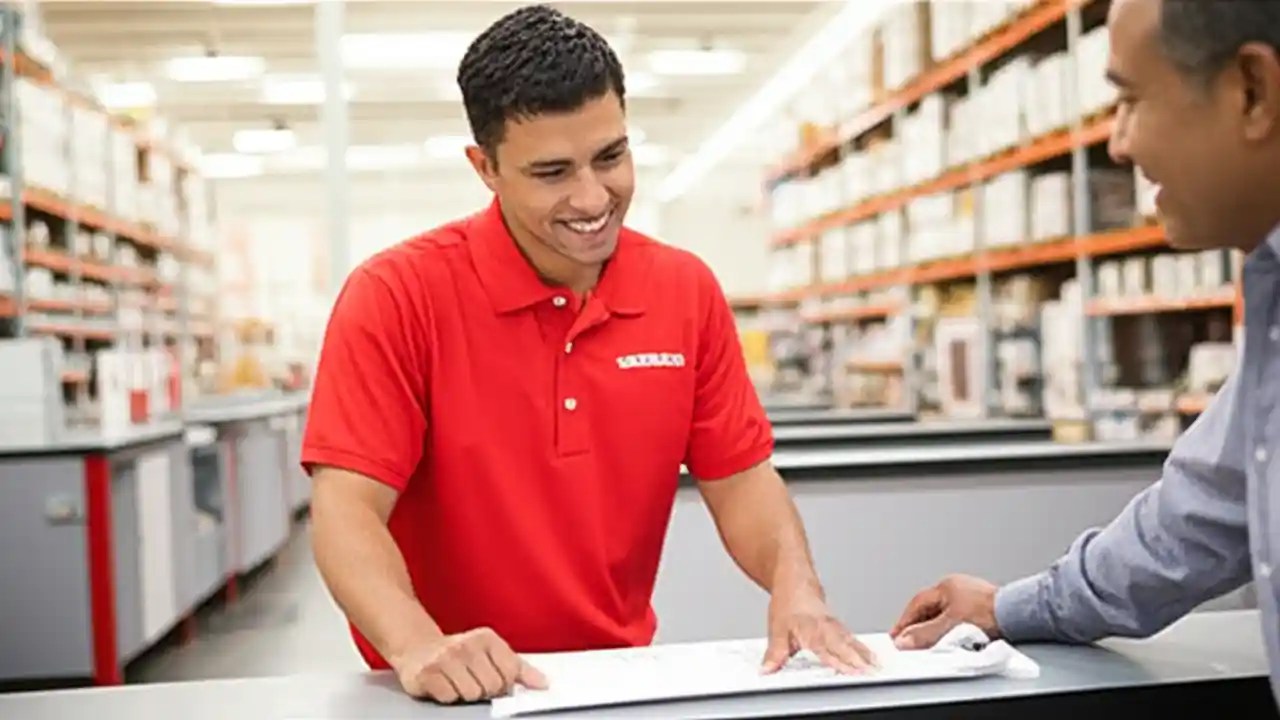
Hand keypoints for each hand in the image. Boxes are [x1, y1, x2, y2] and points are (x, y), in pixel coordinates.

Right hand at [390, 627, 547, 702]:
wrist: (418, 649)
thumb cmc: (461, 655)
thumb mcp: (491, 654)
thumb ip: (519, 669)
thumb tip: (544, 684)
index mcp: (487, 639)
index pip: (510, 673)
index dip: (503, 683)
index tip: (492, 678)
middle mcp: (466, 645)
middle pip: (492, 687)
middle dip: (483, 690)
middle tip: (471, 680)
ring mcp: (445, 658)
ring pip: (471, 694)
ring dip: (464, 694)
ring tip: (456, 682)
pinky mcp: (427, 673)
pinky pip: (449, 697)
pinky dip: (447, 696)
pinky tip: (443, 684)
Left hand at [761, 583, 876, 674]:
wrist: (794, 580)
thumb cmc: (787, 602)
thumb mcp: (776, 629)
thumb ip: (775, 653)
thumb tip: (768, 670)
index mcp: (812, 630)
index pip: (828, 651)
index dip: (841, 663)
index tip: (853, 672)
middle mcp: (826, 628)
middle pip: (845, 647)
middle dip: (859, 661)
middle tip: (873, 672)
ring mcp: (834, 625)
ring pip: (852, 641)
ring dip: (865, 655)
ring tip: (877, 667)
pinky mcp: (838, 625)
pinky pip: (852, 637)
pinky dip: (862, 648)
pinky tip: (870, 656)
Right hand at [889, 574, 999, 650]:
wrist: (1019, 614)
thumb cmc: (991, 612)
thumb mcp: (950, 625)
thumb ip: (925, 634)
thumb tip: (905, 640)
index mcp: (946, 586)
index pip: (916, 604)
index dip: (905, 621)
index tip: (897, 636)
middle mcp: (957, 588)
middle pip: (929, 609)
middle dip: (919, 625)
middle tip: (912, 642)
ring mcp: (971, 596)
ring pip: (944, 614)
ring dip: (936, 628)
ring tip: (935, 643)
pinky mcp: (983, 607)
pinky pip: (959, 619)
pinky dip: (952, 629)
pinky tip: (956, 639)